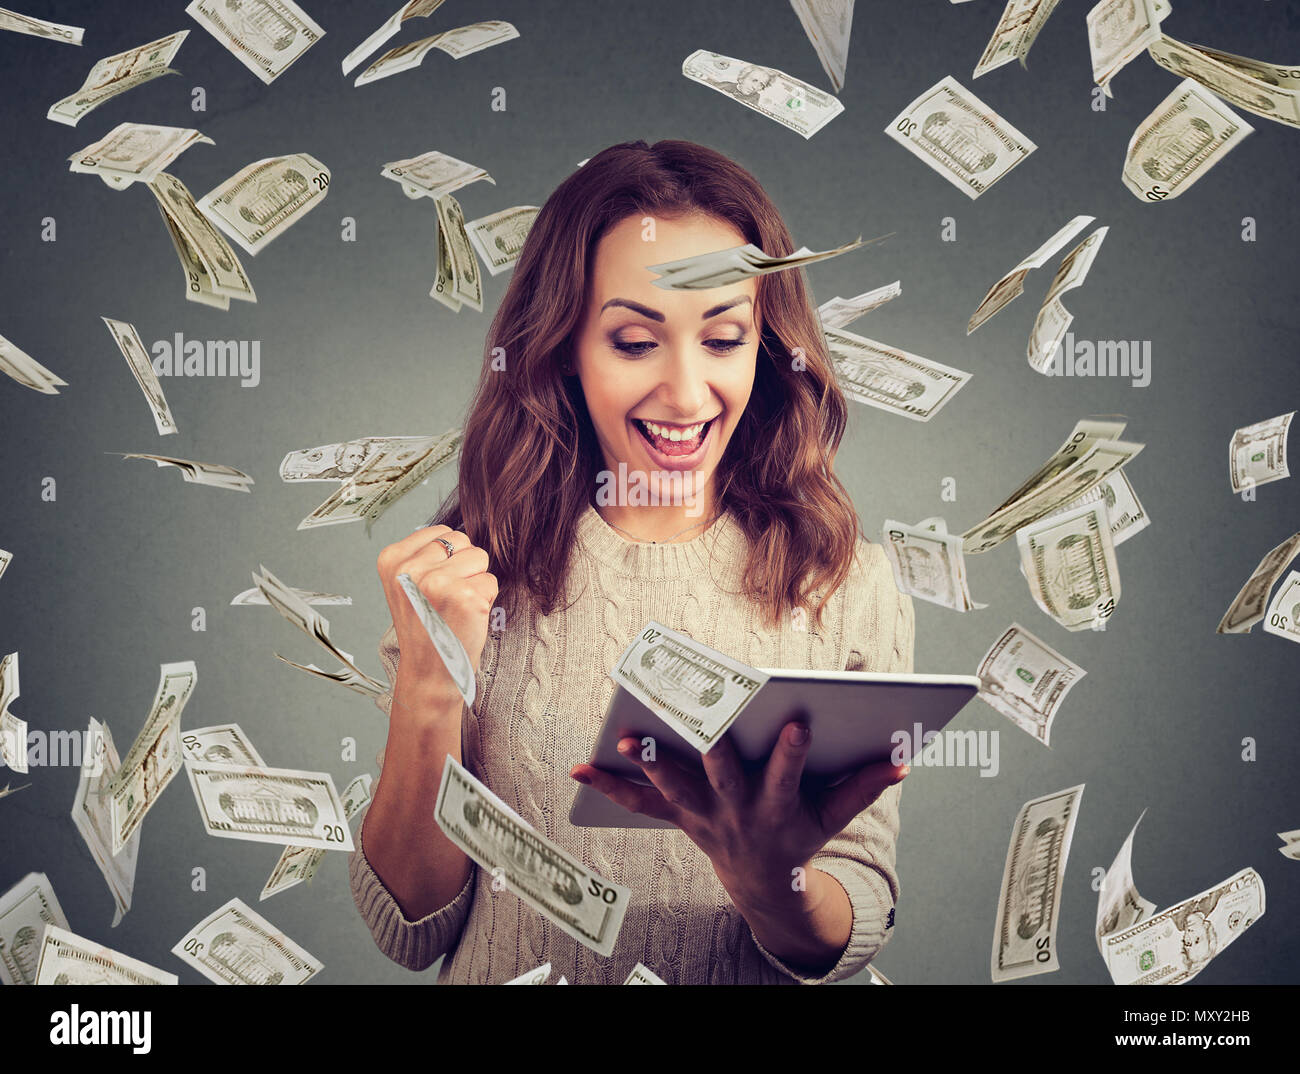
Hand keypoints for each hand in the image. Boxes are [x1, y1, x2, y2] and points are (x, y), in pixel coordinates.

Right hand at [376, 525, 497, 706]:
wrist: (429, 672)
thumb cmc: (425, 628)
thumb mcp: (407, 584)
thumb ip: (424, 555)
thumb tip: (457, 532)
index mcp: (392, 560)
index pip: (440, 531)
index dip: (447, 558)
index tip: (433, 587)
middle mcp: (411, 568)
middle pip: (461, 540)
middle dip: (464, 566)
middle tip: (448, 598)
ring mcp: (438, 582)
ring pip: (480, 556)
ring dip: (476, 581)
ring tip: (457, 606)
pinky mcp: (466, 596)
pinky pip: (491, 580)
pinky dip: (486, 598)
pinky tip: (466, 617)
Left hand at [570, 722, 906, 908]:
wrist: (761, 881)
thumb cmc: (800, 835)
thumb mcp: (834, 817)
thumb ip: (864, 786)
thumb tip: (903, 758)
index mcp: (777, 807)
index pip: (786, 775)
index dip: (791, 752)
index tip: (795, 721)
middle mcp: (735, 810)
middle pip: (721, 775)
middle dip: (711, 747)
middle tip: (700, 717)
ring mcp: (701, 815)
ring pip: (673, 788)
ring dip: (651, 764)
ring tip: (628, 736)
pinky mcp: (677, 816)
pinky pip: (638, 803)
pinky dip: (610, 786)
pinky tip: (580, 766)